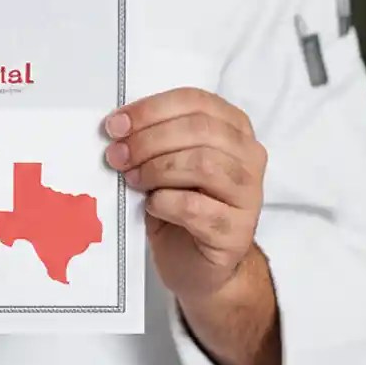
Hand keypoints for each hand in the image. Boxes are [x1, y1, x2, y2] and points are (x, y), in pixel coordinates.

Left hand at [103, 88, 266, 300]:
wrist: (196, 263)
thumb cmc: (180, 207)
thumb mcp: (166, 163)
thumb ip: (154, 139)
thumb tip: (118, 127)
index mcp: (233, 128)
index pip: (195, 102)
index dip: (151, 109)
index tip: (115, 125)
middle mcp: (249, 156)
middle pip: (198, 130)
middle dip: (148, 140)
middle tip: (117, 156)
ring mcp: (249, 195)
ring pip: (202, 164)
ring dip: (156, 170)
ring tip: (133, 180)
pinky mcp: (236, 231)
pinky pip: (195, 206)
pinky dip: (165, 202)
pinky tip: (153, 206)